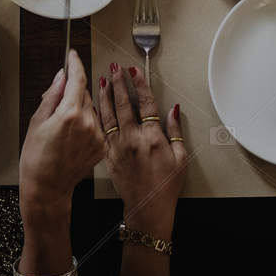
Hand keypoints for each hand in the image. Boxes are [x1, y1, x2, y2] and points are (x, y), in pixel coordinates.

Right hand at [19, 50, 104, 222]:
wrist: (47, 188)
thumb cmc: (36, 158)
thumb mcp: (37, 121)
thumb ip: (52, 95)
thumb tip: (61, 75)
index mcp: (70, 114)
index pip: (78, 78)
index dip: (75, 63)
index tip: (73, 55)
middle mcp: (88, 123)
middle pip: (85, 93)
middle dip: (73, 93)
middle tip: (57, 107)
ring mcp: (97, 135)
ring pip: (92, 109)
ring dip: (81, 109)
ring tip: (63, 128)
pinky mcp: (102, 146)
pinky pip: (96, 125)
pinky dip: (87, 124)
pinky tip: (72, 138)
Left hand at [96, 63, 184, 238]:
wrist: (147, 207)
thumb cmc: (166, 186)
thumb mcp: (181, 158)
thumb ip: (175, 131)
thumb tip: (173, 110)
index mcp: (152, 138)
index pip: (146, 103)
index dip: (139, 85)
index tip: (134, 71)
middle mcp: (133, 139)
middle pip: (123, 104)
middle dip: (118, 83)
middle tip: (114, 68)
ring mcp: (118, 147)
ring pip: (108, 115)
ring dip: (105, 96)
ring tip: (101, 81)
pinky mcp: (109, 155)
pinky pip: (101, 130)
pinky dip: (98, 116)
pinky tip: (95, 107)